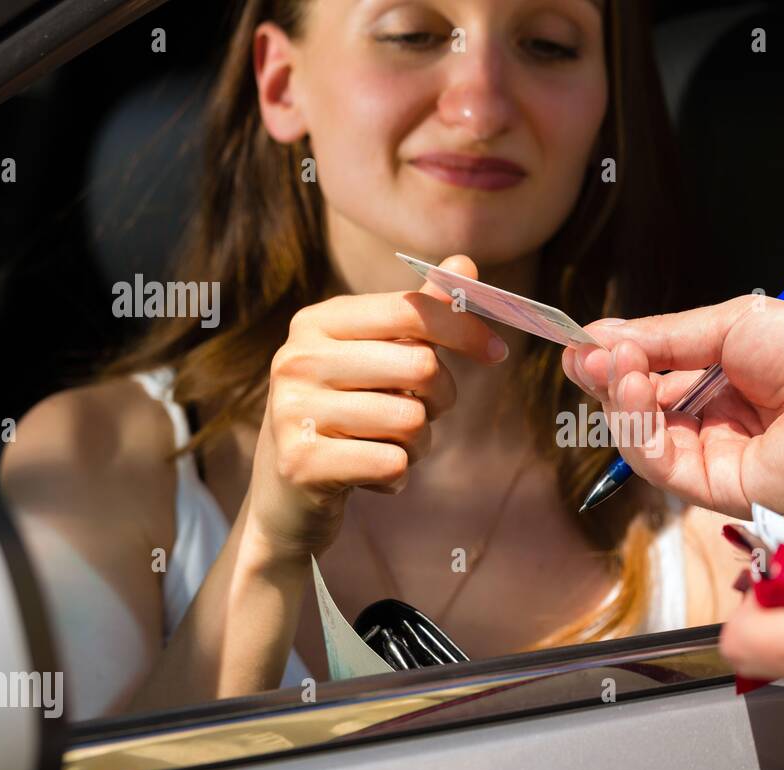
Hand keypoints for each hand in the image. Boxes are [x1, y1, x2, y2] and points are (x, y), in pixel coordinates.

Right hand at [248, 255, 507, 558]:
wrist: (286, 491)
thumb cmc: (346, 411)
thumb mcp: (377, 356)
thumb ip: (421, 312)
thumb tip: (465, 264)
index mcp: (319, 322)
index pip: (411, 310)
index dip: (465, 330)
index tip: (497, 353)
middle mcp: (299, 358)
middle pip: (421, 366)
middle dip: (442, 397)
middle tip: (423, 412)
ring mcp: (294, 411)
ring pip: (412, 420)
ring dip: (420, 442)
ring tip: (390, 445)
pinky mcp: (302, 464)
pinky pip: (394, 464)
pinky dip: (398, 476)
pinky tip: (372, 475)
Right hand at [562, 296, 783, 517]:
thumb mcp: (730, 326)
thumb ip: (662, 338)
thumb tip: (599, 336)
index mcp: (726, 383)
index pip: (654, 378)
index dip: (616, 363)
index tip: (581, 343)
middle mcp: (719, 425)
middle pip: (642, 412)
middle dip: (610, 381)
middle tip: (589, 355)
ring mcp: (720, 460)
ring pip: (645, 441)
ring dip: (621, 403)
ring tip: (617, 368)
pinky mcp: (723, 491)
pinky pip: (663, 467)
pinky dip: (639, 431)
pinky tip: (637, 392)